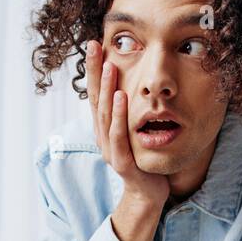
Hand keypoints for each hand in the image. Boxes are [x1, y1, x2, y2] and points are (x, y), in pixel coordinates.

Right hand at [85, 39, 167, 240]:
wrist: (149, 196)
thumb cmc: (145, 162)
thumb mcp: (137, 133)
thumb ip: (132, 113)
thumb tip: (135, 84)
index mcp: (105, 129)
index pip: (96, 94)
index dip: (93, 70)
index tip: (94, 44)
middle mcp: (102, 137)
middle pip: (95, 100)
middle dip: (93, 72)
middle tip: (94, 46)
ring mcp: (110, 150)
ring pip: (105, 115)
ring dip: (106, 89)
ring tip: (108, 65)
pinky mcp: (121, 163)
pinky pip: (118, 136)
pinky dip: (118, 115)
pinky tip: (121, 97)